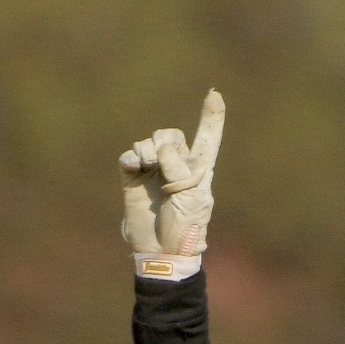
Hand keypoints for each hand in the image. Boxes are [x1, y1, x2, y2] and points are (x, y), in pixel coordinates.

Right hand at [120, 90, 224, 266]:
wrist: (161, 249)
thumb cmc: (185, 226)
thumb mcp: (191, 197)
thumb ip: (180, 169)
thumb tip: (160, 148)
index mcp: (199, 170)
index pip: (208, 139)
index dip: (212, 117)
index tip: (215, 94)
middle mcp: (176, 166)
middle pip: (170, 135)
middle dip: (164, 143)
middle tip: (162, 166)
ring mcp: (154, 170)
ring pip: (148, 142)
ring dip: (147, 152)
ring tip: (149, 170)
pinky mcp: (133, 176)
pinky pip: (129, 155)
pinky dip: (131, 158)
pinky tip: (134, 169)